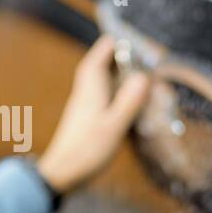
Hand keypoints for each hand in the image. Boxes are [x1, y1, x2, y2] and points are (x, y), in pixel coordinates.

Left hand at [36, 35, 151, 193]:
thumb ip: (129, 100)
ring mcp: (87, 103)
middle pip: (105, 62)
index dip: (120, 41)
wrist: (61, 174)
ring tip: (146, 77)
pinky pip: (107, 94)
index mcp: (92, 86)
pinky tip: (132, 101)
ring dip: (124, 75)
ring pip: (106, 78)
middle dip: (126, 57)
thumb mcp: (114, 125)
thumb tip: (144, 76)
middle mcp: (87, 90)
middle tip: (150, 58)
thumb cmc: (86, 150)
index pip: (103, 51)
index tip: (140, 37)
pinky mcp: (89, 116)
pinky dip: (121, 91)